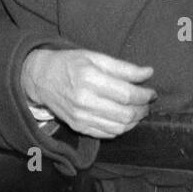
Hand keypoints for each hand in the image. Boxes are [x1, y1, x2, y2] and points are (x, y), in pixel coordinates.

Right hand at [20, 48, 155, 138]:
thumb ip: (123, 67)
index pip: (126, 94)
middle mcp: (84, 100)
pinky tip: (123, 119)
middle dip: (142, 110)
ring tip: (138, 111)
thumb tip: (148, 73)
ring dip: (134, 121)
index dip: (144, 96)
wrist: (40, 78)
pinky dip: (120, 129)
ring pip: (119, 128)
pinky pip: (106, 134)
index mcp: (89, 78)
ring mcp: (80, 117)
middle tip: (147, 103)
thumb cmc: (69, 63)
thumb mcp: (95, 57)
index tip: (152, 92)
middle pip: (125, 114)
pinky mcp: (78, 127)